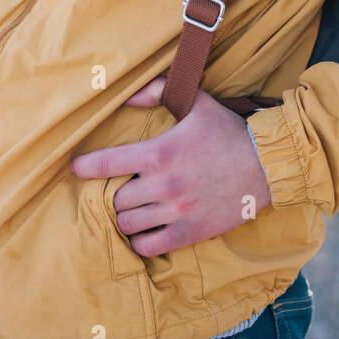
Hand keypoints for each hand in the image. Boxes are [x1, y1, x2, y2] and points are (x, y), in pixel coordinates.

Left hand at [69, 76, 271, 257]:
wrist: (264, 166)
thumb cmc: (228, 132)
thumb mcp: (197, 102)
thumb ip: (160, 92)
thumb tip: (131, 93)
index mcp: (160, 153)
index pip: (108, 162)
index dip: (85, 166)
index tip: (74, 167)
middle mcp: (164, 186)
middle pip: (116, 200)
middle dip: (116, 193)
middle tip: (125, 187)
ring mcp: (175, 213)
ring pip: (128, 224)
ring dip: (126, 217)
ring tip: (134, 208)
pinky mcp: (188, 234)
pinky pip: (147, 246)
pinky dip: (140, 240)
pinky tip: (145, 230)